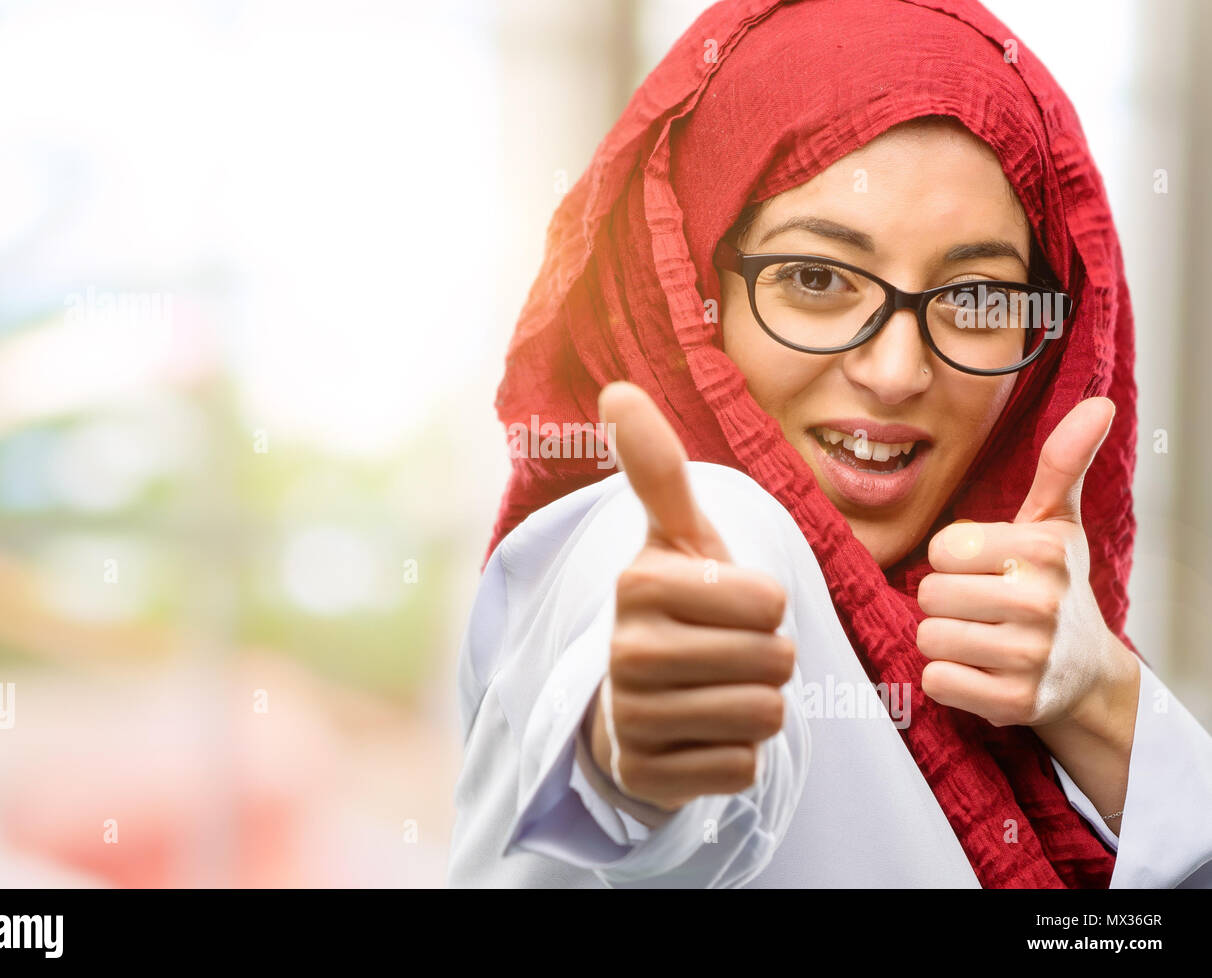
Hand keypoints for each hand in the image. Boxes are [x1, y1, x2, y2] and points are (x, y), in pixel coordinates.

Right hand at [585, 382, 793, 812]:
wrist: (629, 702)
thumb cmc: (673, 609)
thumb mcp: (674, 539)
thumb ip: (658, 469)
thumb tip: (616, 388)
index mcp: (637, 583)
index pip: (770, 602)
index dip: (765, 608)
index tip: (723, 607)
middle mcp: (624, 651)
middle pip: (773, 662)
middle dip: (765, 660)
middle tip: (721, 655)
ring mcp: (631, 718)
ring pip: (763, 718)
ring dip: (754, 707)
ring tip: (713, 692)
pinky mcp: (646, 776)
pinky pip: (741, 767)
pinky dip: (734, 755)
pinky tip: (697, 737)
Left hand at [917, 397, 1130, 729]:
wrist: (1085, 672)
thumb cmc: (1056, 587)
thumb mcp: (1057, 524)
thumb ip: (1061, 464)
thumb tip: (1098, 403)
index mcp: (1042, 549)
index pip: (942, 548)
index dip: (952, 560)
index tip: (984, 569)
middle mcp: (1040, 602)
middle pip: (930, 594)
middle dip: (944, 601)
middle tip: (979, 608)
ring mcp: (1029, 656)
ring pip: (929, 637)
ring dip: (944, 639)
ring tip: (979, 637)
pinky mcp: (1013, 702)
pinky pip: (938, 681)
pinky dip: (949, 679)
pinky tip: (979, 671)